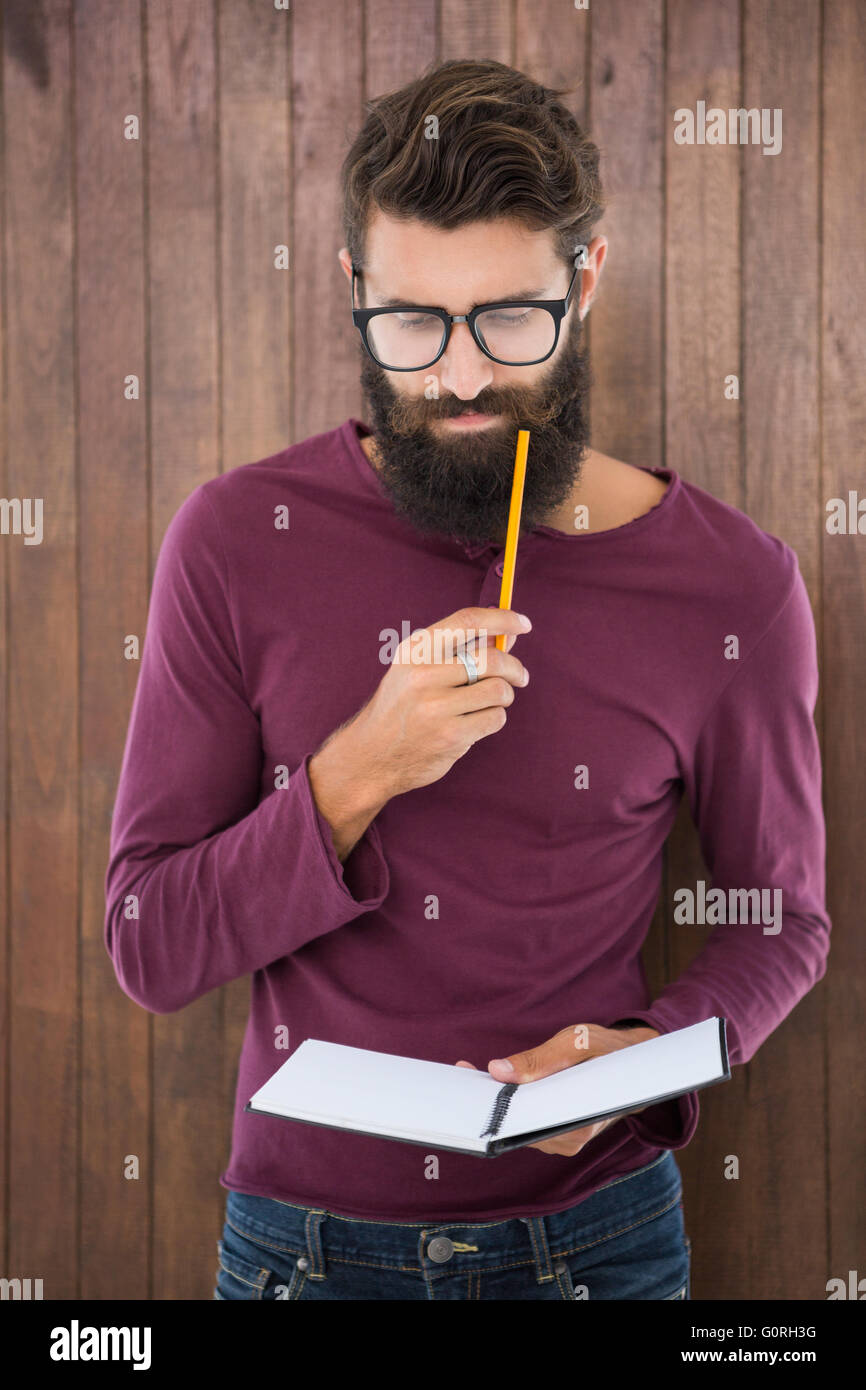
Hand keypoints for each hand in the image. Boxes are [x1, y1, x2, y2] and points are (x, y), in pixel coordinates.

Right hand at [351, 605, 531, 797]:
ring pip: (499, 691)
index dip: (502, 618)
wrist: (371, 756)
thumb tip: (509, 633)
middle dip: (515, 668)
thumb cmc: (403, 707)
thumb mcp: (419, 669)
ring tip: (488, 704)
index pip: (467, 621)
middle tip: (521, 677)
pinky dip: (494, 719)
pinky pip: (495, 718)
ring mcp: (436, 707)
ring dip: (503, 697)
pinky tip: (476, 722)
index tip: (523, 624)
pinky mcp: (451, 736)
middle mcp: (423, 675)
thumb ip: (462, 649)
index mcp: (415, 650)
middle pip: (492, 659)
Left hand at [455, 1022, 659, 1155]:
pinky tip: (487, 1083)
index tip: (467, 1092)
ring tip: (466, 1076)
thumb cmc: (609, 1050)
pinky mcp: (555, 1133)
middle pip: (516, 1127)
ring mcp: (561, 1140)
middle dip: (486, 1103)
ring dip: (494, 1101)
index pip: (522, 1123)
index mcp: (576, 1123)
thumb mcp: (577, 1042)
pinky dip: (507, 1102)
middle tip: (459, 1077)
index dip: (492, 1109)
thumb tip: (497, 1070)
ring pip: (517, 1125)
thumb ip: (539, 1059)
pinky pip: (524, 1121)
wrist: (637, 1064)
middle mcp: (568, 1140)